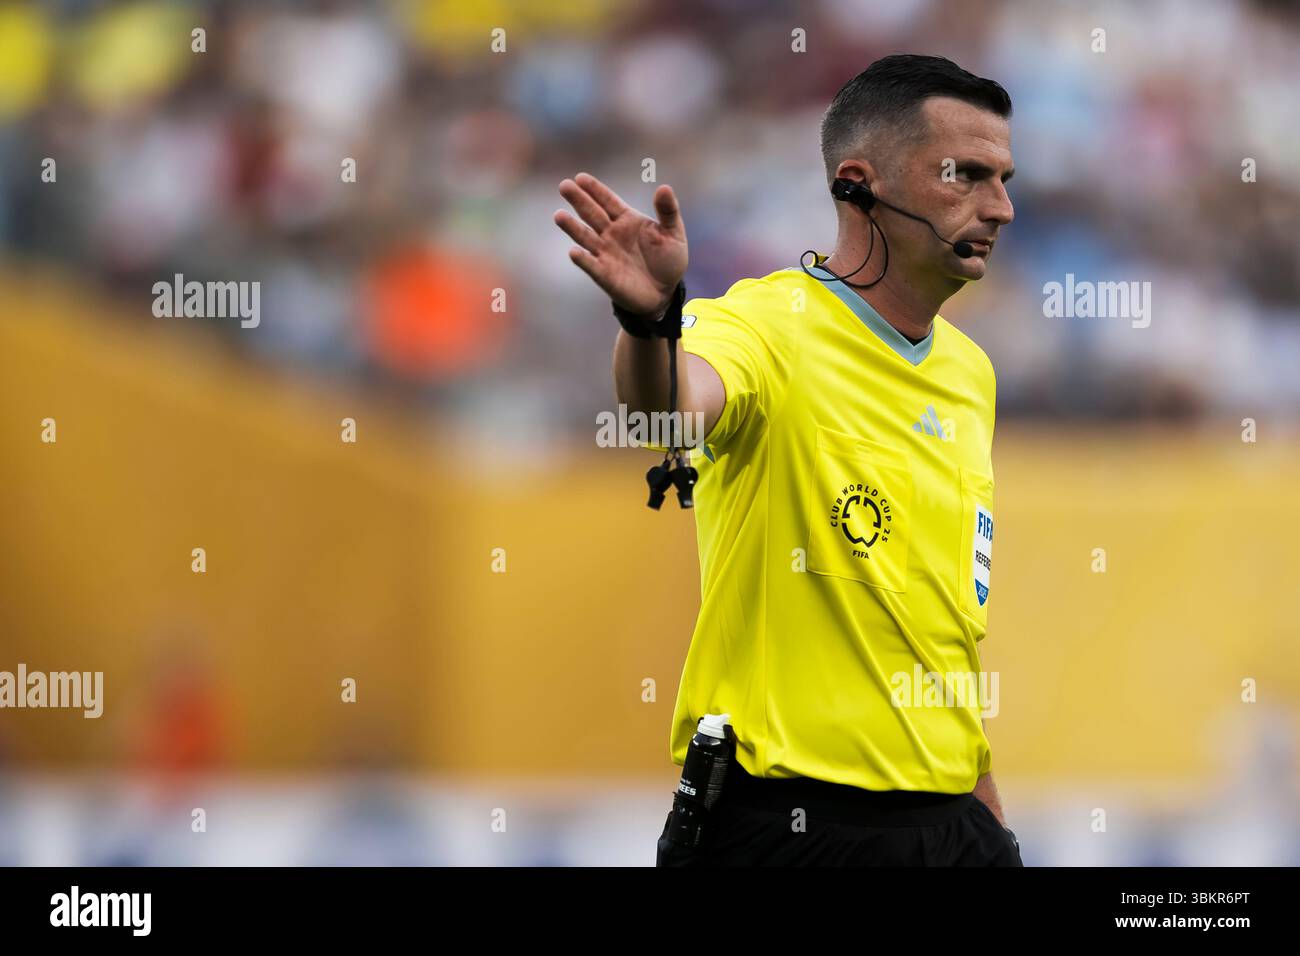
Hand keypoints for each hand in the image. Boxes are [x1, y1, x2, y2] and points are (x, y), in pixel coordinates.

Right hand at [554, 172, 687, 316]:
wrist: (665, 293)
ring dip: (572, 227)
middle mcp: (611, 234)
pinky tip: (574, 252)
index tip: (580, 178)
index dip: (594, 189)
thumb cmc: (668, 261)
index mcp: (626, 220)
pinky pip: (590, 265)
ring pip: (585, 236)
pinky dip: (582, 259)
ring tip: (558, 215)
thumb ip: (668, 211)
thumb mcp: (674, 233)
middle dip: (578, 200)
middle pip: (591, 213)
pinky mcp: (604, 274)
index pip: (607, 201)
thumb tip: (664, 187)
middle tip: (564, 186)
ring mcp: (605, 253)